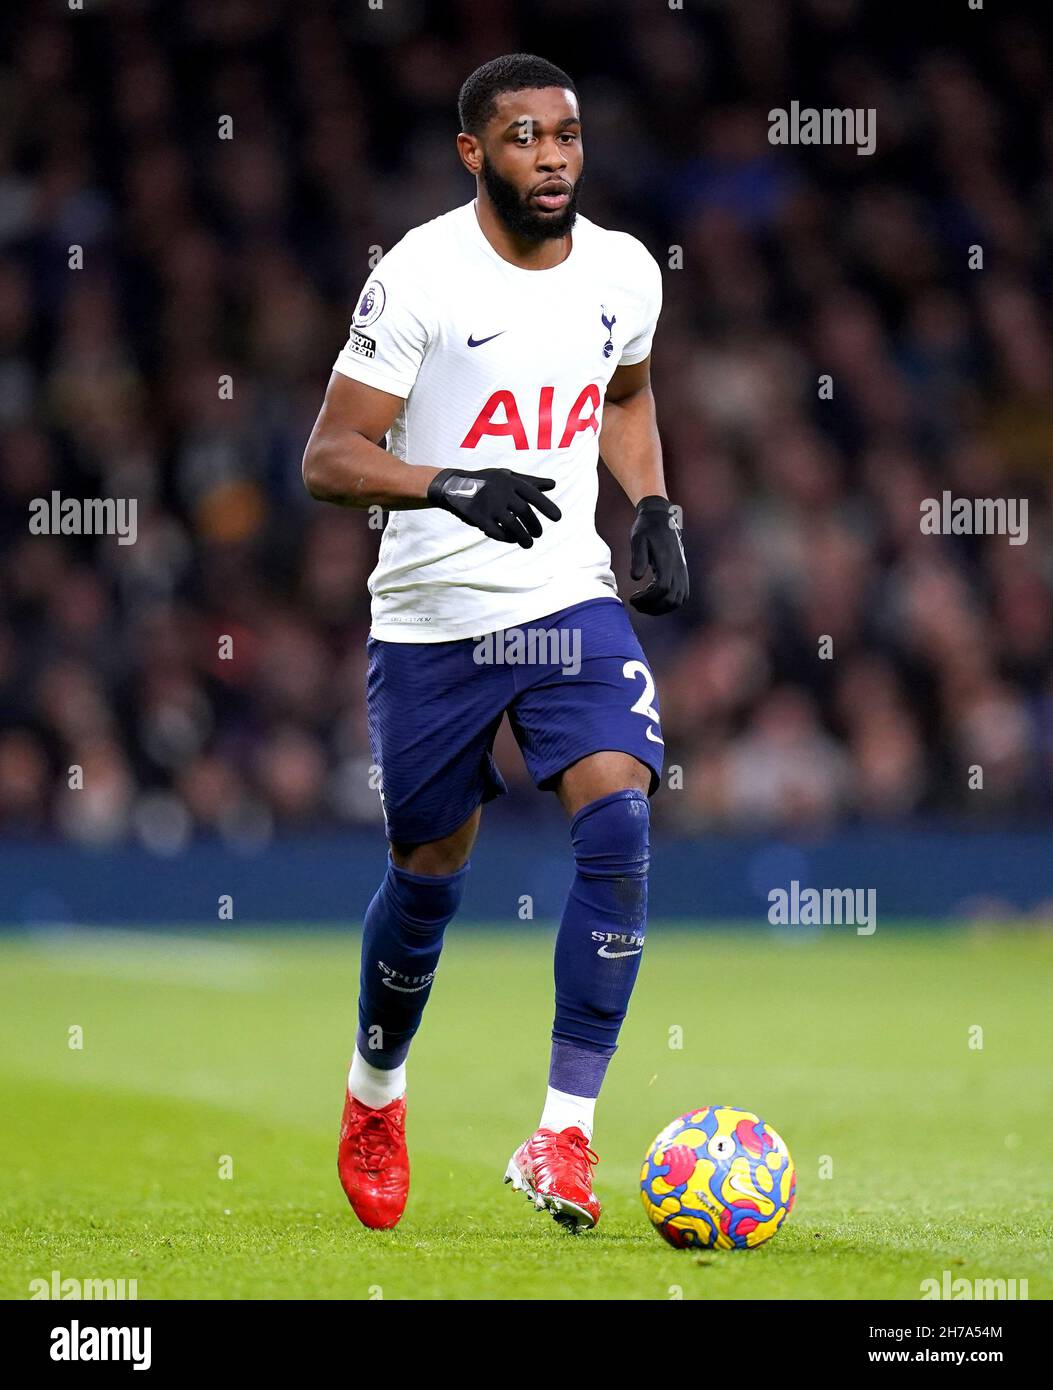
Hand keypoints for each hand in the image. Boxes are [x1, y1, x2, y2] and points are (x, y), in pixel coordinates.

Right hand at [427, 467, 561, 547]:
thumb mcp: (507, 476)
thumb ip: (530, 481)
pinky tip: (511, 539)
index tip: (558, 518)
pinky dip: (506, 538)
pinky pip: (497, 532)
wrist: (454, 486)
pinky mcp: (478, 517)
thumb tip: (553, 484)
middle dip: (534, 525)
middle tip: (538, 533)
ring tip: (528, 544)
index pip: (533, 494)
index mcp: (510, 481)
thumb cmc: (487, 481)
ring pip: (512, 525)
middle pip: (524, 512)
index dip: (546, 506)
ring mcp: (489, 505)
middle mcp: (501, 492)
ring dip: (523, 537)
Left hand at [629, 495, 688, 614]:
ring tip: (643, 604)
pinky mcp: (682, 574)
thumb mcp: (637, 540)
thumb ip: (638, 558)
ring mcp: (683, 572)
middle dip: (652, 607)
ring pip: (678, 601)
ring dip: (660, 608)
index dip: (647, 599)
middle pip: (671, 599)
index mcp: (667, 561)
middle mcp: (679, 569)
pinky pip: (681, 596)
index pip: (662, 589)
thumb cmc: (646, 528)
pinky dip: (667, 603)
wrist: (661, 518)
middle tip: (635, 603)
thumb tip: (635, 578)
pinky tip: (652, 598)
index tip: (632, 598)